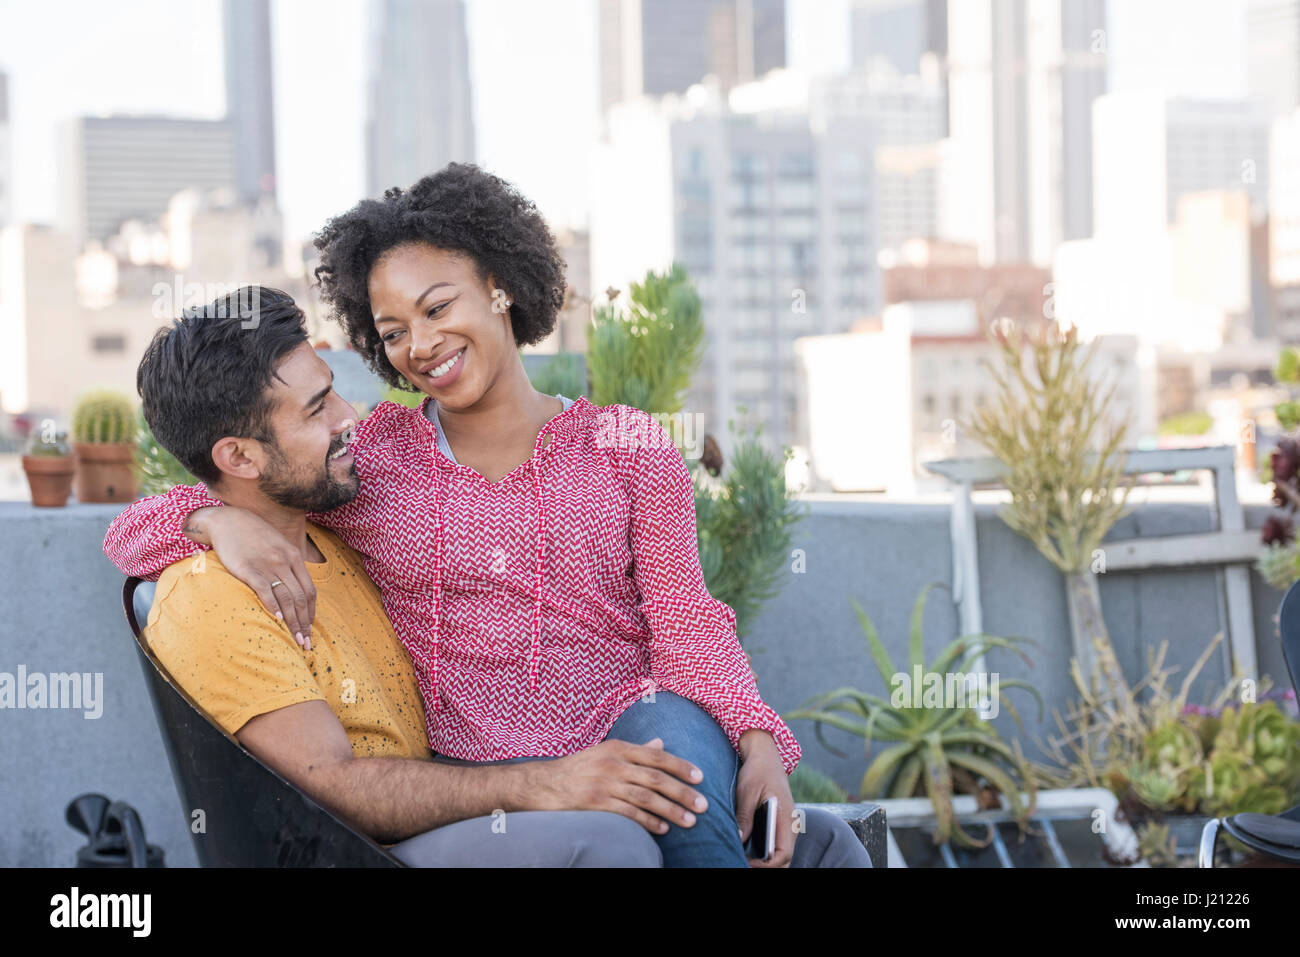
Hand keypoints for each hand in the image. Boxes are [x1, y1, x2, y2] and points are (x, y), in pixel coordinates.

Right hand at [191, 506, 316, 647]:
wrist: (228, 521)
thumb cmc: (254, 536)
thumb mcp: (279, 546)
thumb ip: (289, 565)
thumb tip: (295, 590)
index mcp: (294, 557)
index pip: (309, 591)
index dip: (311, 613)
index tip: (310, 630)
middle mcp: (284, 562)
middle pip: (300, 598)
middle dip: (304, 624)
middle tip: (305, 644)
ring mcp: (267, 565)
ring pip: (286, 598)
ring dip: (292, 622)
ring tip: (295, 640)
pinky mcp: (248, 569)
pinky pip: (265, 590)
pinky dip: (273, 606)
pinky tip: (277, 620)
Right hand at [535, 738, 708, 835]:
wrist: (542, 783)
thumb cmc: (578, 767)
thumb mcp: (605, 752)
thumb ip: (635, 750)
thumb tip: (661, 743)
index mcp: (618, 748)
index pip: (657, 756)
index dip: (681, 766)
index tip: (700, 777)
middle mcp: (613, 764)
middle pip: (656, 778)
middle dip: (683, 793)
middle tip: (703, 805)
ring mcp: (604, 783)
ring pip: (646, 798)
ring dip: (670, 811)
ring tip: (689, 821)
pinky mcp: (595, 803)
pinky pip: (628, 813)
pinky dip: (647, 822)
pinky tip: (662, 829)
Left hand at [736, 730, 795, 867]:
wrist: (765, 754)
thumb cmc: (757, 770)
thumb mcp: (747, 792)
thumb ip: (745, 816)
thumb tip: (740, 839)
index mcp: (787, 817)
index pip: (784, 854)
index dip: (766, 865)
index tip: (746, 862)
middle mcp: (791, 824)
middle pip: (785, 859)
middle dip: (766, 866)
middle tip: (742, 862)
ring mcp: (787, 824)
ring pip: (781, 853)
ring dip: (766, 860)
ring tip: (743, 857)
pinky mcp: (781, 822)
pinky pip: (777, 843)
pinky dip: (766, 851)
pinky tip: (747, 848)